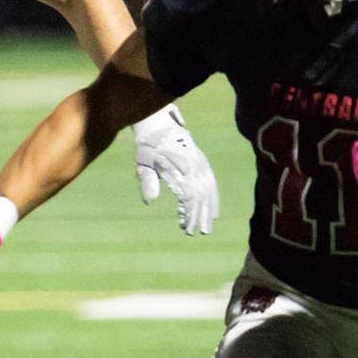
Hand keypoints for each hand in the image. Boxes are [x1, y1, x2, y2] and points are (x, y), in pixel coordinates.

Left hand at [133, 105, 218, 234]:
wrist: (158, 124)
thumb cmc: (147, 146)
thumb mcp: (143, 162)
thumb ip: (147, 180)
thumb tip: (149, 200)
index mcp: (181, 166)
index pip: (189, 196)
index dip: (189, 214)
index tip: (185, 229)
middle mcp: (195, 165)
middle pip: (201, 195)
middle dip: (199, 216)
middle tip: (195, 233)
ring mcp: (201, 163)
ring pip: (209, 190)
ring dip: (208, 210)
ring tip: (207, 227)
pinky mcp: (203, 162)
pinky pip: (212, 182)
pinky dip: (213, 198)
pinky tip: (213, 211)